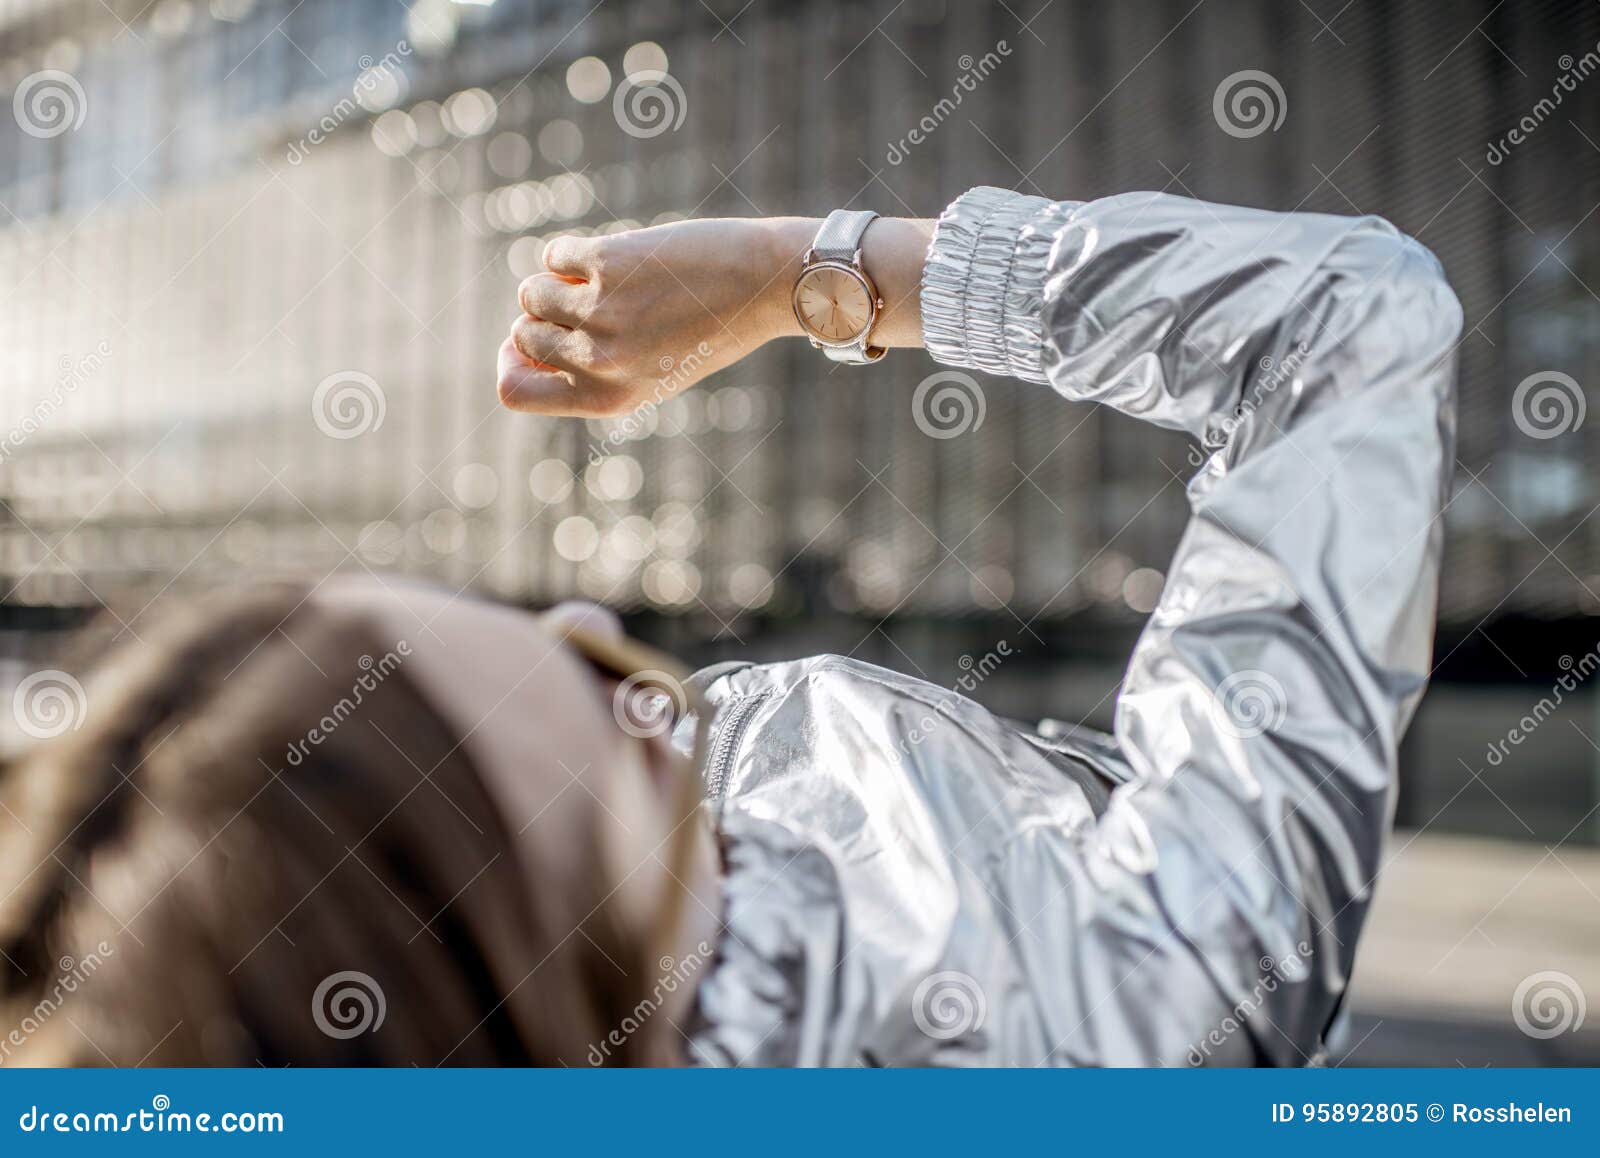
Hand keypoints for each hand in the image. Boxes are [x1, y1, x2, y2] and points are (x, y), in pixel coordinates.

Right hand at [496, 218, 811, 417]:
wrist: (764, 284)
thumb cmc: (710, 329)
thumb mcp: (652, 372)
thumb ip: (593, 370)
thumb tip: (521, 340)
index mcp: (607, 399)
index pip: (512, 393)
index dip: (512, 366)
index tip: (529, 345)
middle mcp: (599, 363)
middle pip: (520, 336)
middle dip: (541, 316)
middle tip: (584, 302)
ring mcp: (599, 313)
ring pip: (531, 292)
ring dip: (557, 281)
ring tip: (601, 280)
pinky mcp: (607, 264)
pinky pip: (555, 255)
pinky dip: (574, 252)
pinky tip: (613, 256)